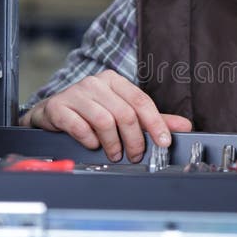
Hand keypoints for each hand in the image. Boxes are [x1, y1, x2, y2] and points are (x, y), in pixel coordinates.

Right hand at [19, 70, 191, 162]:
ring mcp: (75, 93)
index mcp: (114, 80)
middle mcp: (95, 83)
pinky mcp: (58, 106)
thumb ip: (152, 119)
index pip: (141, 100)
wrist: (52, 113)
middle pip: (124, 113)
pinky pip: (80, 127)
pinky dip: (90, 140)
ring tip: (114, 154)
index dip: (155, 123)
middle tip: (135, 156)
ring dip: (113, 144)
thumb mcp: (123, 112)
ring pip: (104, 121)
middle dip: (134, 140)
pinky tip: (92, 145)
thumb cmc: (90, 112)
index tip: (164, 142)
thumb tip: (184, 126)